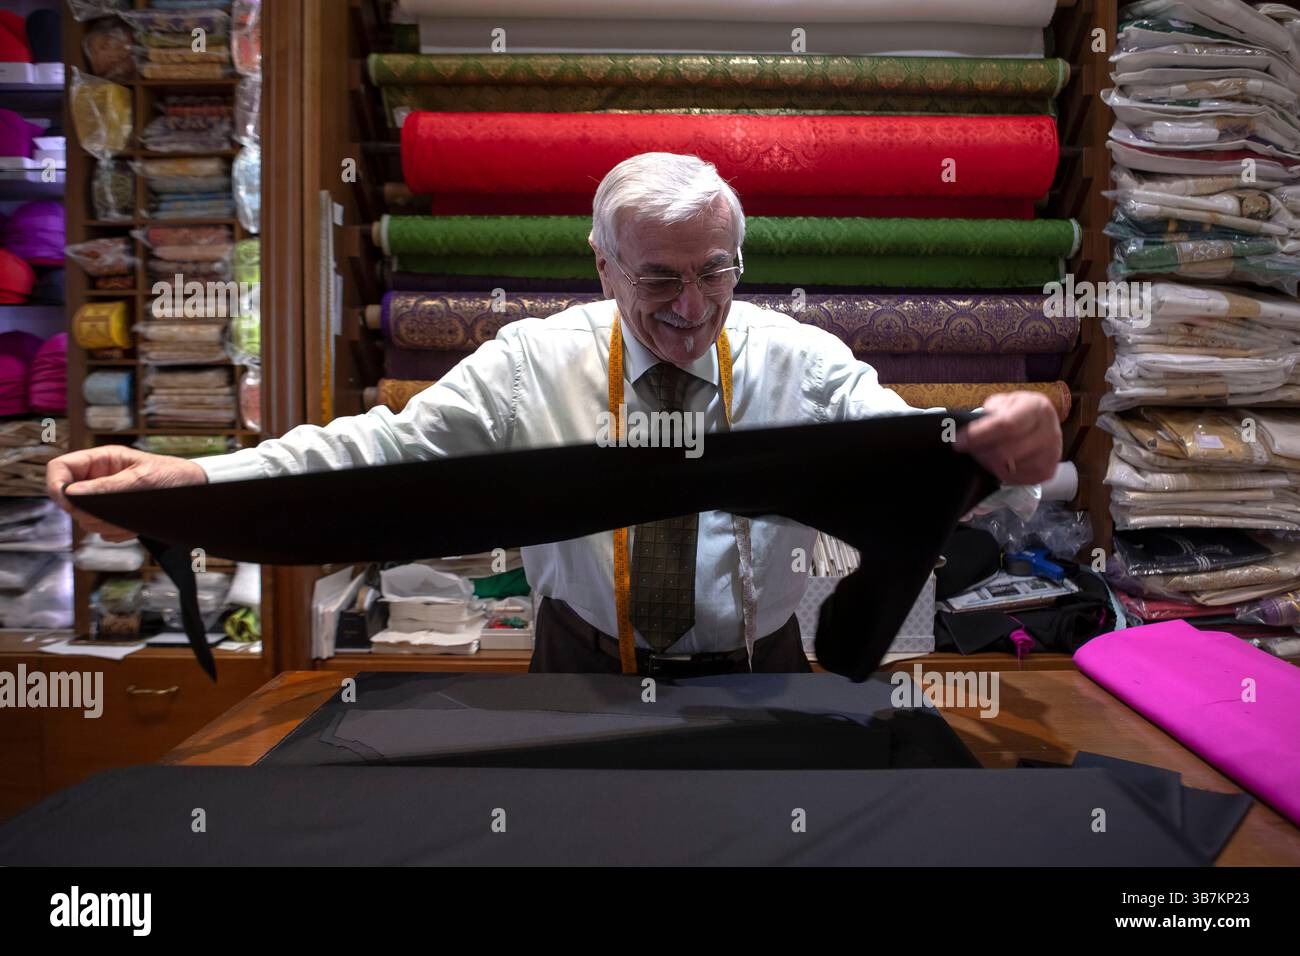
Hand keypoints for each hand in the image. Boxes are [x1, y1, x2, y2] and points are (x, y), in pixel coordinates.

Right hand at [46, 446, 207, 541]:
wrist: (200, 493)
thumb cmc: (176, 477)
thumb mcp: (142, 480)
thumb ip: (107, 488)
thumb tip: (73, 494)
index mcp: (102, 461)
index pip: (60, 469)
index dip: (57, 486)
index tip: (69, 503)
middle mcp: (99, 480)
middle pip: (70, 501)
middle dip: (90, 512)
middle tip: (115, 512)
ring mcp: (106, 500)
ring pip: (86, 520)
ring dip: (108, 524)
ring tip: (134, 517)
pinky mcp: (116, 517)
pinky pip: (103, 532)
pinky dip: (119, 533)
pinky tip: (137, 525)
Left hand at [953, 391, 1061, 484]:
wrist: (1043, 425)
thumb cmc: (1018, 413)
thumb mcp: (1004, 403)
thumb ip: (989, 414)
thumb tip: (967, 431)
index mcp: (1037, 408)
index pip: (1006, 425)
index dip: (979, 434)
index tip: (958, 441)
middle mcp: (1049, 431)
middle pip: (1005, 451)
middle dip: (980, 452)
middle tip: (968, 448)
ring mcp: (1050, 454)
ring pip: (1008, 468)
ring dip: (989, 463)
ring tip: (986, 453)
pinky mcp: (1046, 472)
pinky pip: (1014, 479)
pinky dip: (1001, 473)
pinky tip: (1000, 462)